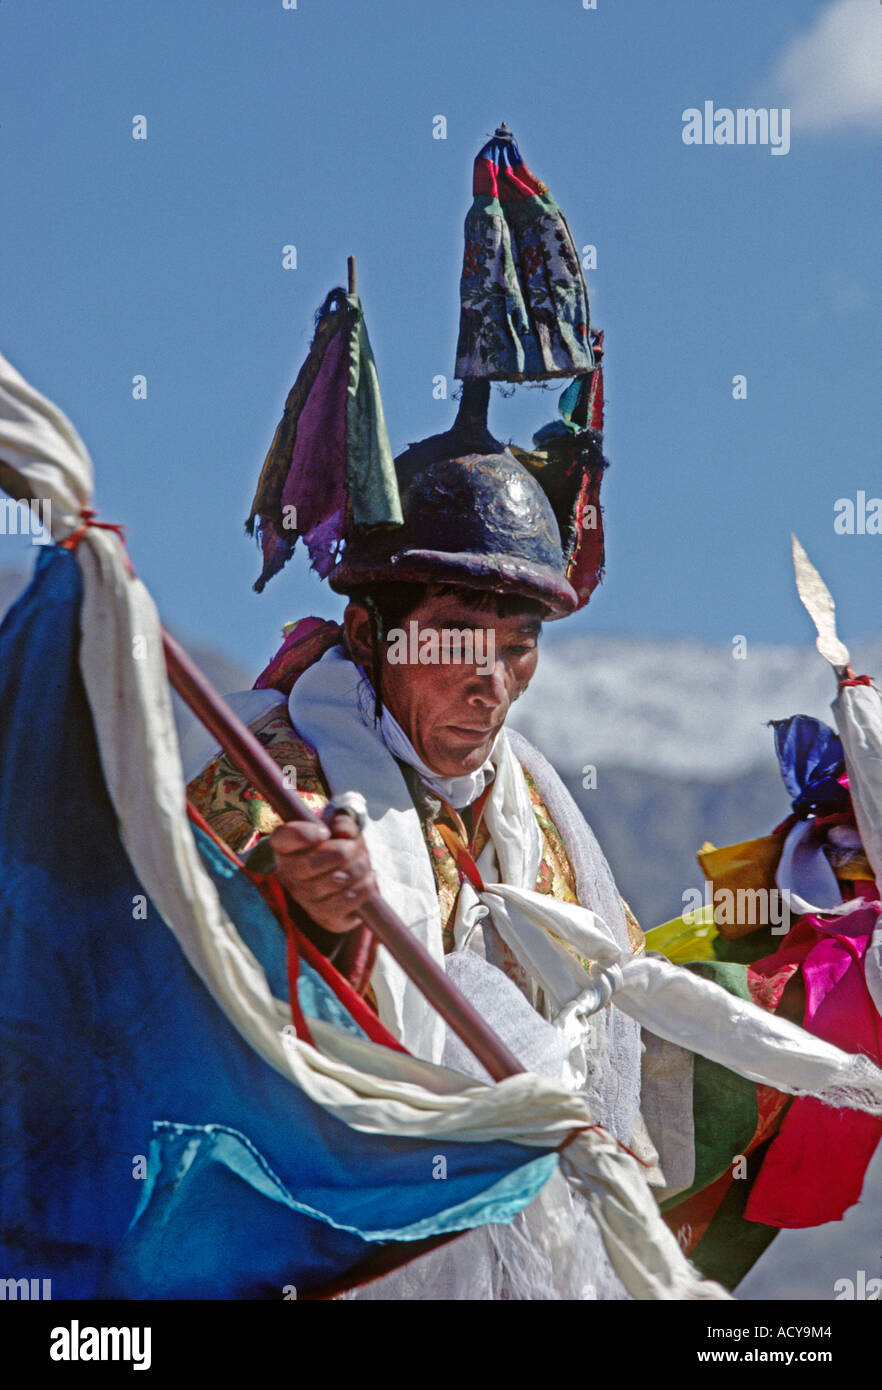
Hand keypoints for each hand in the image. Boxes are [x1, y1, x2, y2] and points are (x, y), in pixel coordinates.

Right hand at [269, 812, 376, 933]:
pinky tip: (365, 880)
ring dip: (360, 869)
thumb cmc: (339, 849)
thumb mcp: (341, 830)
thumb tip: (344, 832)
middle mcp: (289, 875)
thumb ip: (342, 823)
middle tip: (355, 848)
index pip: (284, 838)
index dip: (304, 834)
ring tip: (362, 865)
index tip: (324, 832)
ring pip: (337, 880)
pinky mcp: (325, 918)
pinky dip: (365, 887)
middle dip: (345, 851)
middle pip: (313, 863)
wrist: (347, 882)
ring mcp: (305, 900)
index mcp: (286, 847)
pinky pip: (349, 900)